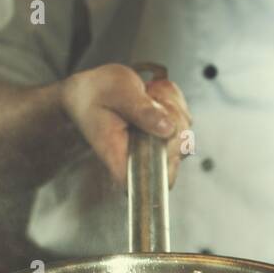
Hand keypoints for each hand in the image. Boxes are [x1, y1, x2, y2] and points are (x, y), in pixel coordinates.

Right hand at [59, 64, 192, 185]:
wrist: (88, 91)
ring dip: (172, 106)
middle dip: (172, 118)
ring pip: (184, 133)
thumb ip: (141, 110)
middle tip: (149, 98)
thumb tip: (167, 127)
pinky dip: (173, 102)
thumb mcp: (116, 92)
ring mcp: (156, 149)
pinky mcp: (166, 137)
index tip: (161, 128)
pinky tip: (153, 96)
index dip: (169, 156)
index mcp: (122, 159)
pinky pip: (184, 119)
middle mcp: (141, 160)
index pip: (155, 181)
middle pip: (178, 152)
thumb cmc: (94, 94)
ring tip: (147, 95)